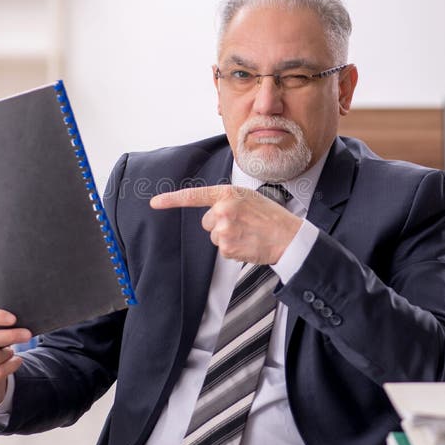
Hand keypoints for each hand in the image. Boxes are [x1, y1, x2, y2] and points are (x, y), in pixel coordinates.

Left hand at [150, 184, 301, 263]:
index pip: (194, 195)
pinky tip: (248, 243)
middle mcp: (222, 209)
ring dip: (228, 237)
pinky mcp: (227, 247)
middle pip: (206, 221)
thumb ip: (228, 200)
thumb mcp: (249, 197)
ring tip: (248, 234)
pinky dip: (234, 249)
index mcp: (227, 193)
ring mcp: (224, 229)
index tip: (155, 203)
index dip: (171, 200)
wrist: (289, 237)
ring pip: (215, 237)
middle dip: (220, 224)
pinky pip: (223, 250)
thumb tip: (213, 210)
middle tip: (242, 224)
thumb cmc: (271, 217)